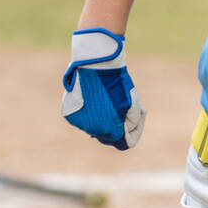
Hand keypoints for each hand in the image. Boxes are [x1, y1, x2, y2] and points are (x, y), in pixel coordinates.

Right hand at [61, 28, 146, 149]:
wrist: (95, 64)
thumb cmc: (117, 82)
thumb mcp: (132, 102)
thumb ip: (131, 121)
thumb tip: (124, 130)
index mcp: (110, 129)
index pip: (124, 142)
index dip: (134, 131)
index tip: (137, 117)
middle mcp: (93, 129)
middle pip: (109, 136)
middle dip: (118, 125)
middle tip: (124, 106)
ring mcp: (79, 122)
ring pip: (95, 127)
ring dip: (103, 119)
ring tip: (107, 99)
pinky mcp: (69, 114)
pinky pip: (83, 119)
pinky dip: (90, 112)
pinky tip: (94, 98)